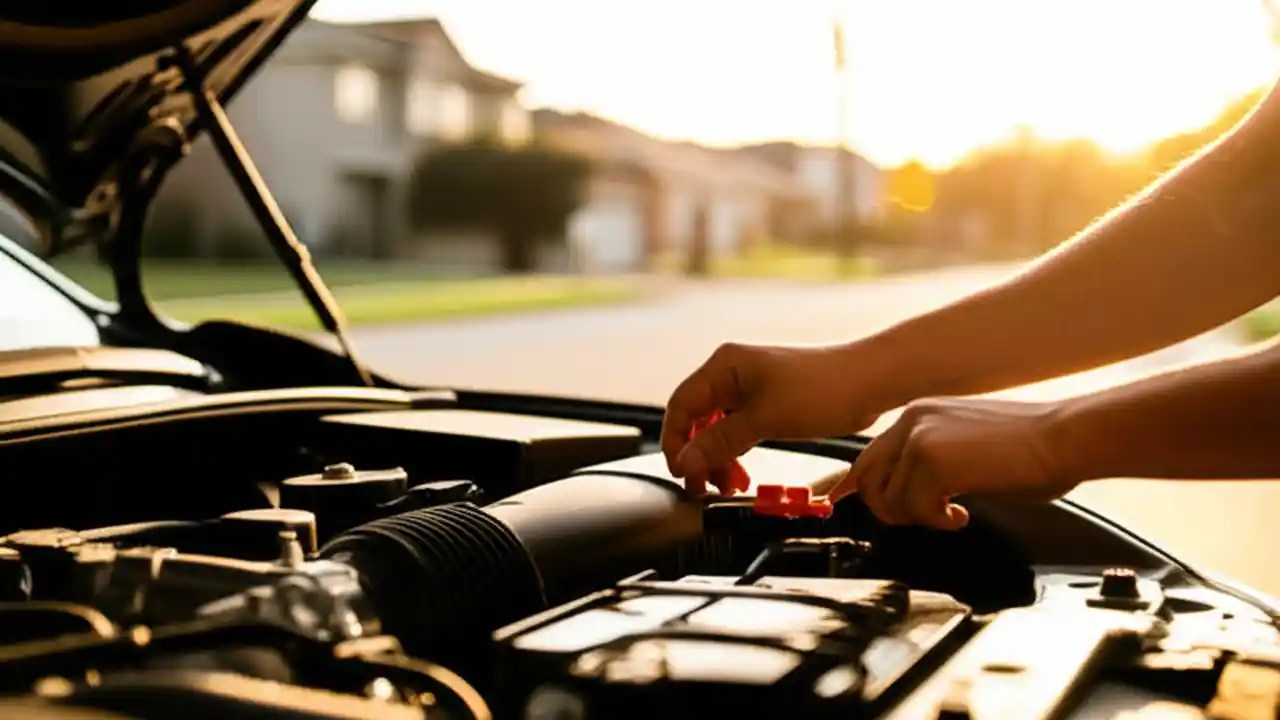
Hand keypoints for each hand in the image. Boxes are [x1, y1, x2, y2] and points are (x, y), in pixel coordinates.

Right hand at [661, 341, 883, 494]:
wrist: (869, 381)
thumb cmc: (824, 388)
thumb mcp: (765, 420)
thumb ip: (720, 442)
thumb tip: (686, 461)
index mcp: (724, 366)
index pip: (681, 405)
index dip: (675, 442)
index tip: (682, 473)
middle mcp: (732, 373)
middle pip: (696, 419)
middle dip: (698, 455)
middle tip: (703, 487)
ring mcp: (750, 387)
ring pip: (716, 428)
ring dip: (717, 458)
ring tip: (728, 485)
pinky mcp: (767, 401)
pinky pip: (737, 429)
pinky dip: (735, 452)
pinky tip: (741, 471)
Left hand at [831, 397, 1076, 529]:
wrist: (1066, 437)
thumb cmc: (1031, 447)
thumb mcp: (966, 444)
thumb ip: (930, 461)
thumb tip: (908, 493)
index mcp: (919, 414)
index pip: (868, 453)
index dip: (847, 483)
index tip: (833, 500)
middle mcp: (912, 420)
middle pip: (867, 479)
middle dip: (888, 509)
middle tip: (927, 516)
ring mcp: (920, 439)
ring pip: (891, 500)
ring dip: (921, 517)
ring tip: (955, 510)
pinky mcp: (934, 461)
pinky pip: (915, 509)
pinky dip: (938, 521)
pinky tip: (964, 513)